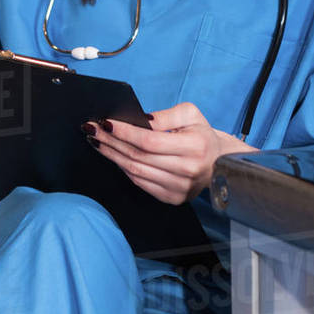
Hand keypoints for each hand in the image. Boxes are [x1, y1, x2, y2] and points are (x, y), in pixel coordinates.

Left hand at [82, 102, 255, 203]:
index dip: (125, 132)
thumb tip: (140, 120)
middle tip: (91, 129)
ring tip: (97, 142)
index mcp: (195, 146)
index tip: (105, 122)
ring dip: (113, 156)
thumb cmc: (202, 134)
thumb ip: (165, 115)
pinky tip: (115, 157)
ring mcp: (180, 188)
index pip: (150, 141)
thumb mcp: (190, 114)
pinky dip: (125, 169)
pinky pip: (141, 183)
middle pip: (139, 157)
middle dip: (111, 142)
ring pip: (136, 172)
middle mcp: (188, 170)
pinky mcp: (174, 199)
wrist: (221, 162)